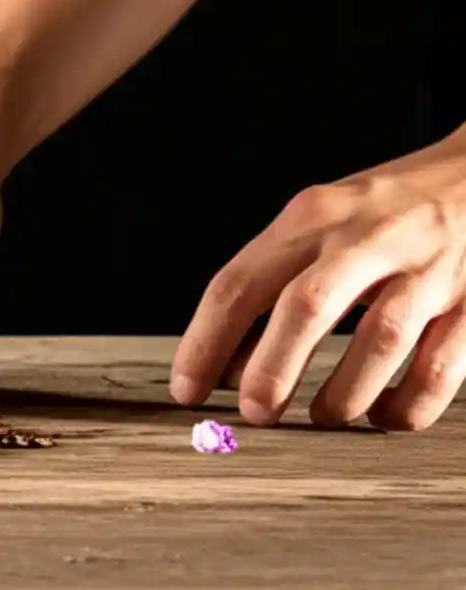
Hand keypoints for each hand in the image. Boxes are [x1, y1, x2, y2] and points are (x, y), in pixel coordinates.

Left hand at [171, 132, 465, 430]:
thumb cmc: (389, 210)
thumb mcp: (325, 221)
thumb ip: (276, 279)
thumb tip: (224, 361)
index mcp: (314, 214)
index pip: (240, 281)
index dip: (205, 343)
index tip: (186, 389)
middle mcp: (369, 236)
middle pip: (306, 307)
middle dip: (270, 370)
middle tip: (254, 412)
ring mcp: (429, 268)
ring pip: (378, 343)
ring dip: (342, 395)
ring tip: (321, 416)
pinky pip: (440, 370)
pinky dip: (405, 406)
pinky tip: (384, 415)